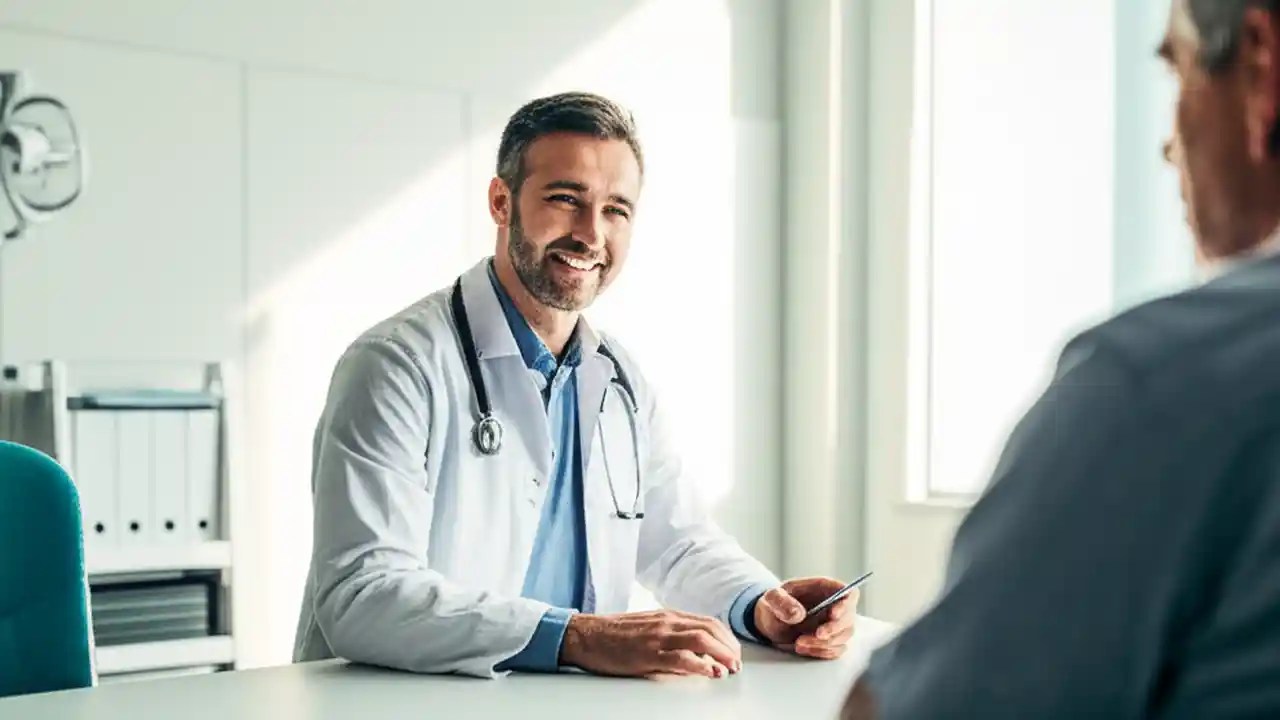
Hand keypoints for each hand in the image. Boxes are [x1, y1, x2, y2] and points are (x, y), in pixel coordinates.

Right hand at [559, 610, 742, 678]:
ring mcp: (658, 636)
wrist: (587, 635)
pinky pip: (680, 657)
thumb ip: (672, 634)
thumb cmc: (615, 634)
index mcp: (668, 616)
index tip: (734, 652)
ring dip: (721, 654)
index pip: (708, 621)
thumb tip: (695, 653)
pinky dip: (700, 665)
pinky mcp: (648, 653)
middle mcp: (667, 622)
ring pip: (701, 639)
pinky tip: (709, 672)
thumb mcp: (648, 627)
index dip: (726, 637)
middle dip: (729, 646)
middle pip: (710, 628)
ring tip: (730, 668)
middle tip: (737, 663)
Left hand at [753, 577, 857, 659]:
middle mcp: (834, 606)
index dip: (846, 604)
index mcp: (824, 588)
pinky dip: (821, 652)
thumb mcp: (772, 599)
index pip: (849, 593)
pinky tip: (803, 649)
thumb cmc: (775, 604)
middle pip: (849, 618)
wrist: (771, 622)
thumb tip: (798, 614)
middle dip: (833, 629)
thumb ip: (782, 602)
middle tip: (815, 634)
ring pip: (843, 636)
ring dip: (824, 643)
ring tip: (799, 643)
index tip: (833, 615)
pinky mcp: (831, 641)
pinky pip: (836, 650)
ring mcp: (834, 625)